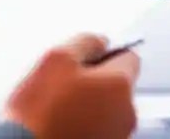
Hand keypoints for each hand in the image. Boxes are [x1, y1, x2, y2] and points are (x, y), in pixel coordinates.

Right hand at [1, 34, 140, 138]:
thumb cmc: (40, 110)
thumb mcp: (57, 59)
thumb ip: (86, 42)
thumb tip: (101, 41)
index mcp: (120, 85)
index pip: (128, 55)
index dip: (105, 52)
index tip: (83, 58)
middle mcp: (127, 112)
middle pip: (118, 83)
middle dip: (96, 79)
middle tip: (64, 83)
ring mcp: (117, 135)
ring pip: (108, 106)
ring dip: (90, 102)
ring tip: (59, 107)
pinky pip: (100, 127)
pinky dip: (85, 122)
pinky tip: (62, 123)